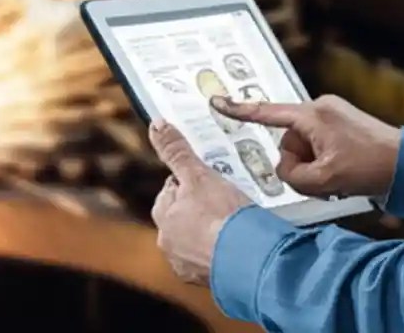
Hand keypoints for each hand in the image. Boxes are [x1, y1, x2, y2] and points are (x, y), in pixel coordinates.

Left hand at [148, 121, 251, 284]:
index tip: (208, 181)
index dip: (191, 182)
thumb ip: (176, 151)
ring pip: (196, 239)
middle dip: (199, 209)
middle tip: (224, 201)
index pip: (171, 190)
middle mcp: (168, 242)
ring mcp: (185, 263)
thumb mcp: (198, 174)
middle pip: (182, 216)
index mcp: (163, 215)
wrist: (246, 259)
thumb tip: (156, 124)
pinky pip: (210, 260)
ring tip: (233, 224)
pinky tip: (235, 245)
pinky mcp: (204, 280)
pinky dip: (220, 253)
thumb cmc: (221, 215)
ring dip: (210, 232)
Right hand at [212, 94, 400, 198]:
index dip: (239, 111)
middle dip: (300, 163)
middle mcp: (320, 108)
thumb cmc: (371, 167)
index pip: (267, 112)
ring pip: (304, 147)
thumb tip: (286, 169)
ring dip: (314, 166)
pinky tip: (343, 174)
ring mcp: (332, 115)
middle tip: (325, 179)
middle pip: (288, 141)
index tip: (217, 102)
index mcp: (313, 114)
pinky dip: (325, 163)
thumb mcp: (323, 179)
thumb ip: (292, 175)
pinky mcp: (342, 126)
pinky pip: (319, 146)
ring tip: (339, 178)